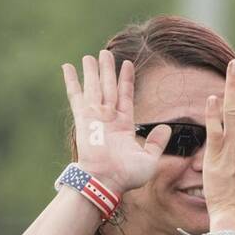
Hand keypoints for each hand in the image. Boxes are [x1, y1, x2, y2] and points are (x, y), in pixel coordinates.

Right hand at [62, 51, 170, 195]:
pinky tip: (68, 67)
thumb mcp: (149, 158)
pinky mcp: (83, 118)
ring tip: (90, 55)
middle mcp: (109, 119)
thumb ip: (157, 142)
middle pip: (109, 88)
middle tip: (105, 53)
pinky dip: (72, 81)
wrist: (106, 181)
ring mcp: (95, 117)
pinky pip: (76, 96)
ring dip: (92, 71)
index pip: (125, 96)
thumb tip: (167, 128)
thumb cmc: (126, 175)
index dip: (126, 80)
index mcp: (123, 125)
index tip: (127, 64)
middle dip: (108, 70)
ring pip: (94, 88)